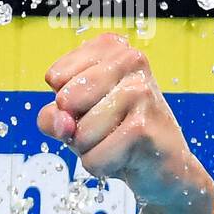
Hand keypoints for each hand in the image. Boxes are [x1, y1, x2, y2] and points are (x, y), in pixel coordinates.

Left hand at [37, 33, 210, 206]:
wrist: (163, 164)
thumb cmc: (112, 132)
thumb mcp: (72, 117)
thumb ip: (51, 116)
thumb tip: (64, 124)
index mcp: (110, 47)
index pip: (56, 76)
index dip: (63, 103)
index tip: (93, 104)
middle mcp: (130, 60)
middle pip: (65, 101)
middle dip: (74, 126)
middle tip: (104, 126)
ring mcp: (141, 91)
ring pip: (79, 132)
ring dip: (89, 148)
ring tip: (116, 141)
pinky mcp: (144, 126)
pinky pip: (94, 158)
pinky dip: (101, 166)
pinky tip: (126, 156)